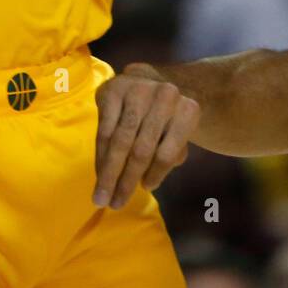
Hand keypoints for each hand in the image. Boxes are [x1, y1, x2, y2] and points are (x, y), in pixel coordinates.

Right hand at [93, 64, 199, 209]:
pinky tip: (99, 171)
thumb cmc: (166, 119)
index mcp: (188, 111)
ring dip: (108, 172)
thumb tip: (147, 181)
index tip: (145, 189)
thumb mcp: (177, 136)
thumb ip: (169, 156)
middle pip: (142, 149)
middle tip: (115, 204)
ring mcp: (137, 90)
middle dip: (126, 180)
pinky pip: (104, 129)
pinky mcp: (113, 89)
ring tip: (101, 196)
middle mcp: (165, 97)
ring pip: (120, 141)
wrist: (148, 83)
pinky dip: (100, 154)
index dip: (156, 175)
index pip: (168, 153)